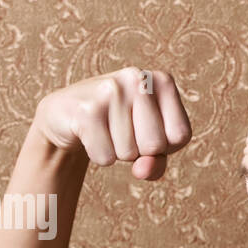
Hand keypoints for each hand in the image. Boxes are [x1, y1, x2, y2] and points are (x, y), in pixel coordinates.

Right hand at [33, 67, 192, 180]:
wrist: (67, 114)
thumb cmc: (120, 129)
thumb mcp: (149, 146)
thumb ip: (157, 163)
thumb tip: (142, 170)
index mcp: (162, 81)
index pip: (181, 135)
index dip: (164, 146)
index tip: (146, 130)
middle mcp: (138, 77)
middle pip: (155, 145)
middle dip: (139, 151)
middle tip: (122, 131)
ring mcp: (111, 90)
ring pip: (129, 153)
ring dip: (116, 152)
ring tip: (105, 129)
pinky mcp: (86, 109)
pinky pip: (105, 157)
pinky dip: (99, 155)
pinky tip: (90, 133)